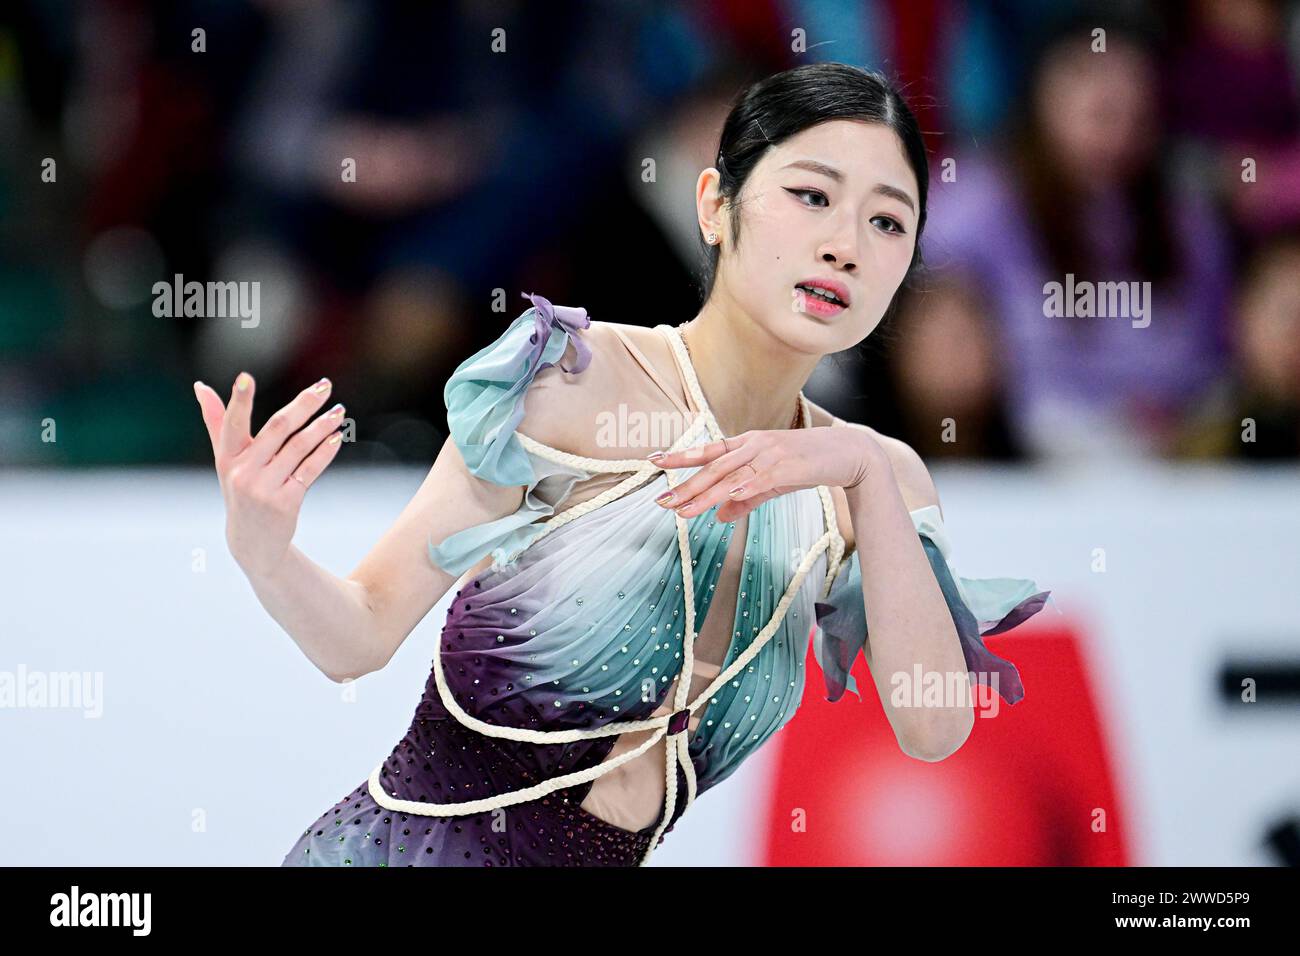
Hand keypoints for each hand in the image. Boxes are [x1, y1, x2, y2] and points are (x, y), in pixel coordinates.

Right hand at [194, 372, 345, 576]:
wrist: (253, 542)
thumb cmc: (240, 490)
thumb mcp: (225, 460)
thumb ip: (216, 422)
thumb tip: (200, 386)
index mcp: (227, 457)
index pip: (231, 423)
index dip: (239, 400)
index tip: (245, 376)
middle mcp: (243, 472)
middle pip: (277, 428)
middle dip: (303, 404)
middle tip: (325, 386)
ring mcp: (264, 488)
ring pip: (298, 448)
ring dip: (321, 426)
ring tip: (338, 411)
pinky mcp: (286, 502)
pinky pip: (309, 470)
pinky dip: (325, 452)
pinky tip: (336, 436)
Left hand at [647, 424, 883, 522]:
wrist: (848, 453)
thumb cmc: (807, 464)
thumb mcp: (772, 482)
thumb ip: (745, 499)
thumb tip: (719, 516)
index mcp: (748, 444)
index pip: (708, 451)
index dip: (682, 456)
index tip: (656, 462)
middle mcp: (755, 444)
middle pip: (713, 467)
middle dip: (686, 485)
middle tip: (662, 502)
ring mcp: (770, 454)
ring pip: (730, 475)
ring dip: (705, 494)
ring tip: (684, 511)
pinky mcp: (787, 466)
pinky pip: (759, 479)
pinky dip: (741, 488)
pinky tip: (724, 498)